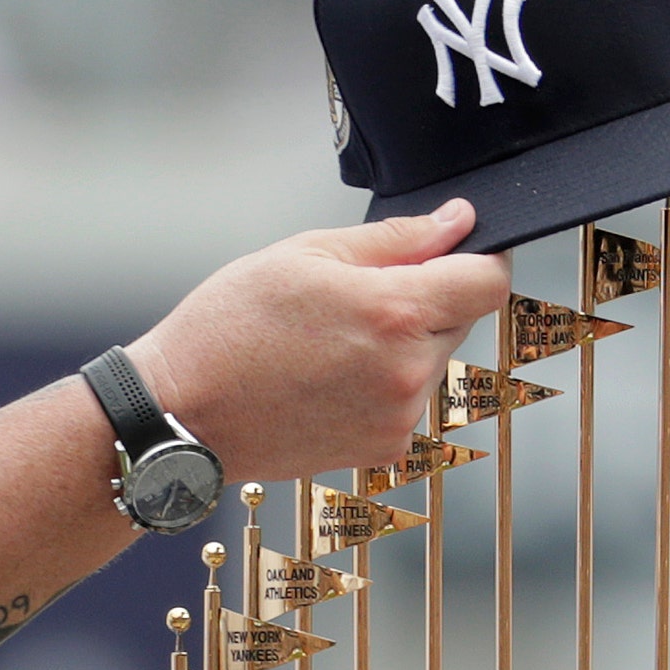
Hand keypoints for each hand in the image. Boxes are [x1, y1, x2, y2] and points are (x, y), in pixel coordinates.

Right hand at [127, 199, 509, 481]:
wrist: (182, 414)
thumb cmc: (226, 330)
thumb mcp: (303, 255)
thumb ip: (394, 238)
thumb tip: (455, 222)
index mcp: (393, 312)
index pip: (488, 281)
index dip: (480, 257)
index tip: (458, 251)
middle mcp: (406, 370)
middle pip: (462, 319)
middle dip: (427, 299)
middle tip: (356, 298)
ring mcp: (397, 416)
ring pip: (433, 361)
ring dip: (403, 344)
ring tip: (329, 343)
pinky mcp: (381, 447)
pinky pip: (407, 400)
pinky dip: (382, 384)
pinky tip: (327, 377)